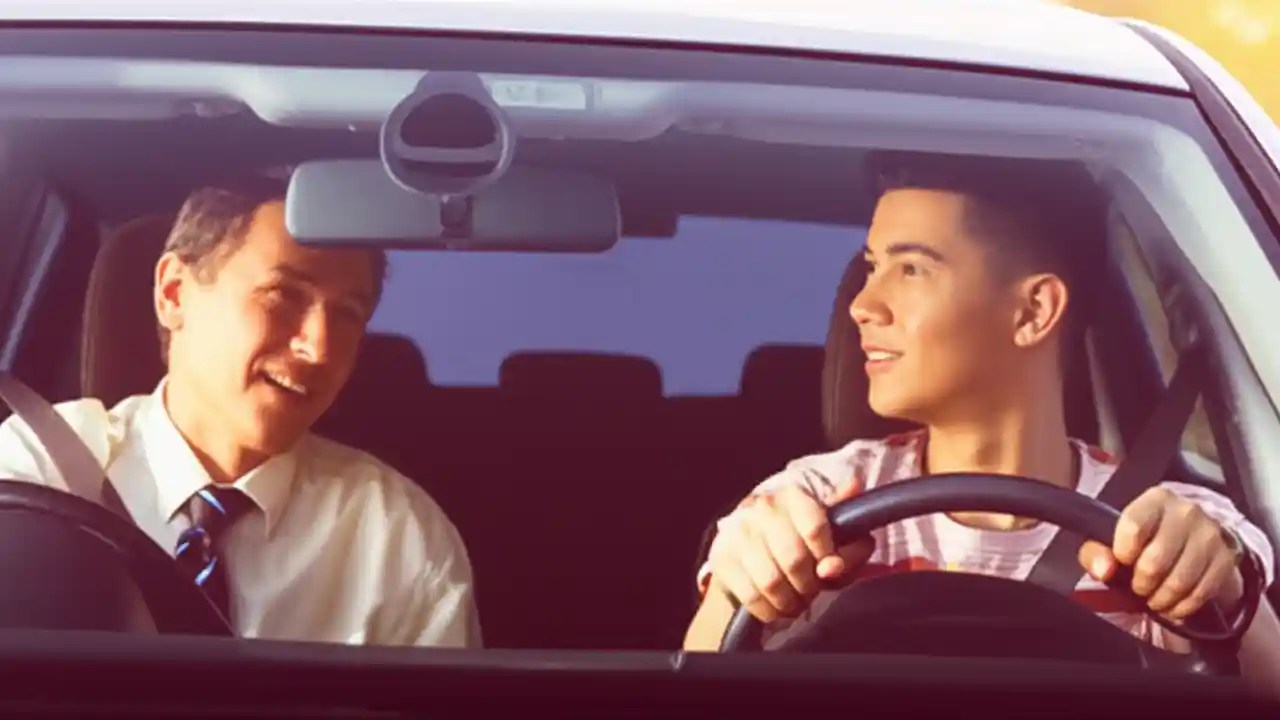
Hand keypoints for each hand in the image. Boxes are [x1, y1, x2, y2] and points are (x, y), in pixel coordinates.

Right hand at [707, 482, 874, 623]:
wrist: (745, 549)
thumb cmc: (797, 543)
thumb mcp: (830, 536)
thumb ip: (850, 543)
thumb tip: (841, 558)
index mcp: (793, 496)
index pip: (816, 528)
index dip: (828, 557)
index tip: (829, 570)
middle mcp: (762, 508)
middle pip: (795, 560)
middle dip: (809, 585)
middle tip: (810, 591)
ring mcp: (738, 532)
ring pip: (772, 582)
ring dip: (789, 602)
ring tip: (794, 602)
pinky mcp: (722, 558)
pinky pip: (752, 597)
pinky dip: (769, 611)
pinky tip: (775, 607)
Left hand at [1079, 487, 1241, 620]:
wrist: (1189, 538)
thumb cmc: (1142, 538)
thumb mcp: (1112, 539)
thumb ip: (1096, 551)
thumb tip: (1103, 570)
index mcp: (1155, 500)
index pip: (1134, 527)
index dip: (1123, 552)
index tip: (1123, 561)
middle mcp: (1186, 512)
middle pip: (1155, 561)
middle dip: (1141, 584)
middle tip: (1138, 587)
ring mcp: (1210, 535)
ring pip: (1179, 581)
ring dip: (1161, 599)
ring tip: (1153, 598)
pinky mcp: (1226, 559)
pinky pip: (1201, 593)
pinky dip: (1182, 607)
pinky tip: (1172, 605)